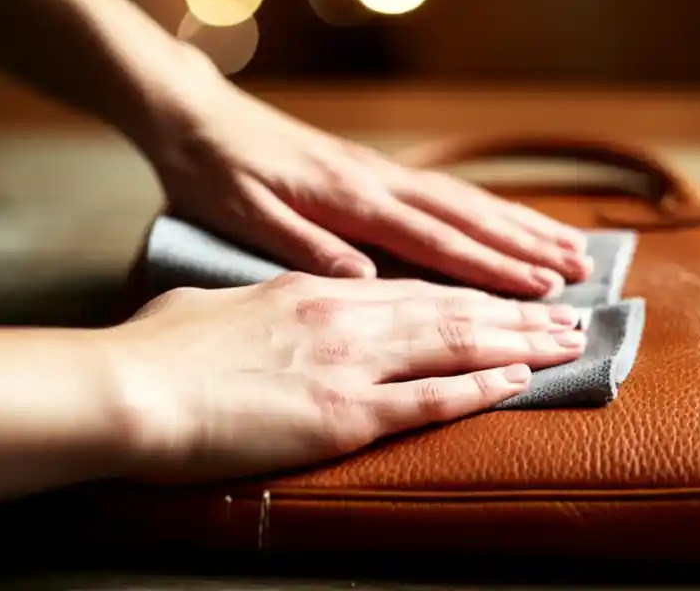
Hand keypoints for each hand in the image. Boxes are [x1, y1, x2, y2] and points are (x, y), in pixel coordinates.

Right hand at [107, 273, 585, 480]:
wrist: (129, 387)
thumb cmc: (160, 349)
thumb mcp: (222, 304)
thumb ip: (266, 298)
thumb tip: (277, 302)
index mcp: (319, 288)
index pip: (417, 287)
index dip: (475, 291)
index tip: (515, 294)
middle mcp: (347, 315)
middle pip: (454, 308)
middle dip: (519, 313)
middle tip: (570, 316)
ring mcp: (351, 362)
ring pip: (457, 343)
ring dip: (519, 343)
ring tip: (567, 343)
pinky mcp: (344, 412)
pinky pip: (429, 397)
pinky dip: (480, 387)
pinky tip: (517, 379)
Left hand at [139, 75, 591, 298]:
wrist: (196, 118)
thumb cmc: (215, 175)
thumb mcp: (244, 217)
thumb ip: (307, 246)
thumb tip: (370, 280)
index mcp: (351, 201)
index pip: (436, 241)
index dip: (492, 268)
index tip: (540, 290)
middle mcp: (380, 183)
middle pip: (469, 218)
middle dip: (528, 247)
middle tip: (581, 273)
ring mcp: (382, 173)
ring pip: (468, 202)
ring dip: (522, 227)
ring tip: (571, 249)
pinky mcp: (375, 171)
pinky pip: (448, 192)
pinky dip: (490, 210)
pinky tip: (512, 224)